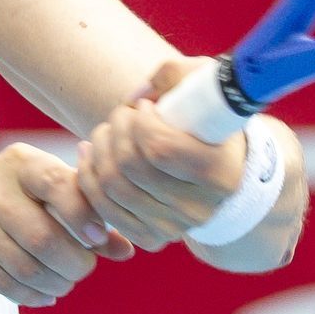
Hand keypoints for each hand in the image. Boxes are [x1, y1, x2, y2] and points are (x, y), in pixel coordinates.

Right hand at [0, 145, 134, 311]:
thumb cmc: (12, 203)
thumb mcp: (46, 196)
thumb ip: (89, 216)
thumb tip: (127, 249)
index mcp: (20, 161)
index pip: (60, 186)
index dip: (86, 217)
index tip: (99, 240)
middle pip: (44, 239)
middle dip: (74, 265)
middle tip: (83, 271)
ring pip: (25, 267)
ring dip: (56, 284)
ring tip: (64, 284)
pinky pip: (2, 284)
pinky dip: (31, 296)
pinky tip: (44, 295)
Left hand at [76, 57, 248, 252]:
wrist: (225, 168)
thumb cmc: (211, 121)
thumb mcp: (206, 85)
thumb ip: (174, 76)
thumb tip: (137, 98)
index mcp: (219, 171)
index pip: (159, 149)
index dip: (139, 123)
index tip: (144, 107)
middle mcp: (199, 207)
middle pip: (129, 168)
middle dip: (114, 131)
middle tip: (121, 115)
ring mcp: (175, 228)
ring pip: (111, 188)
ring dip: (98, 151)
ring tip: (105, 132)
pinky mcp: (152, 237)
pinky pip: (103, 209)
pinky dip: (89, 178)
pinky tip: (91, 155)